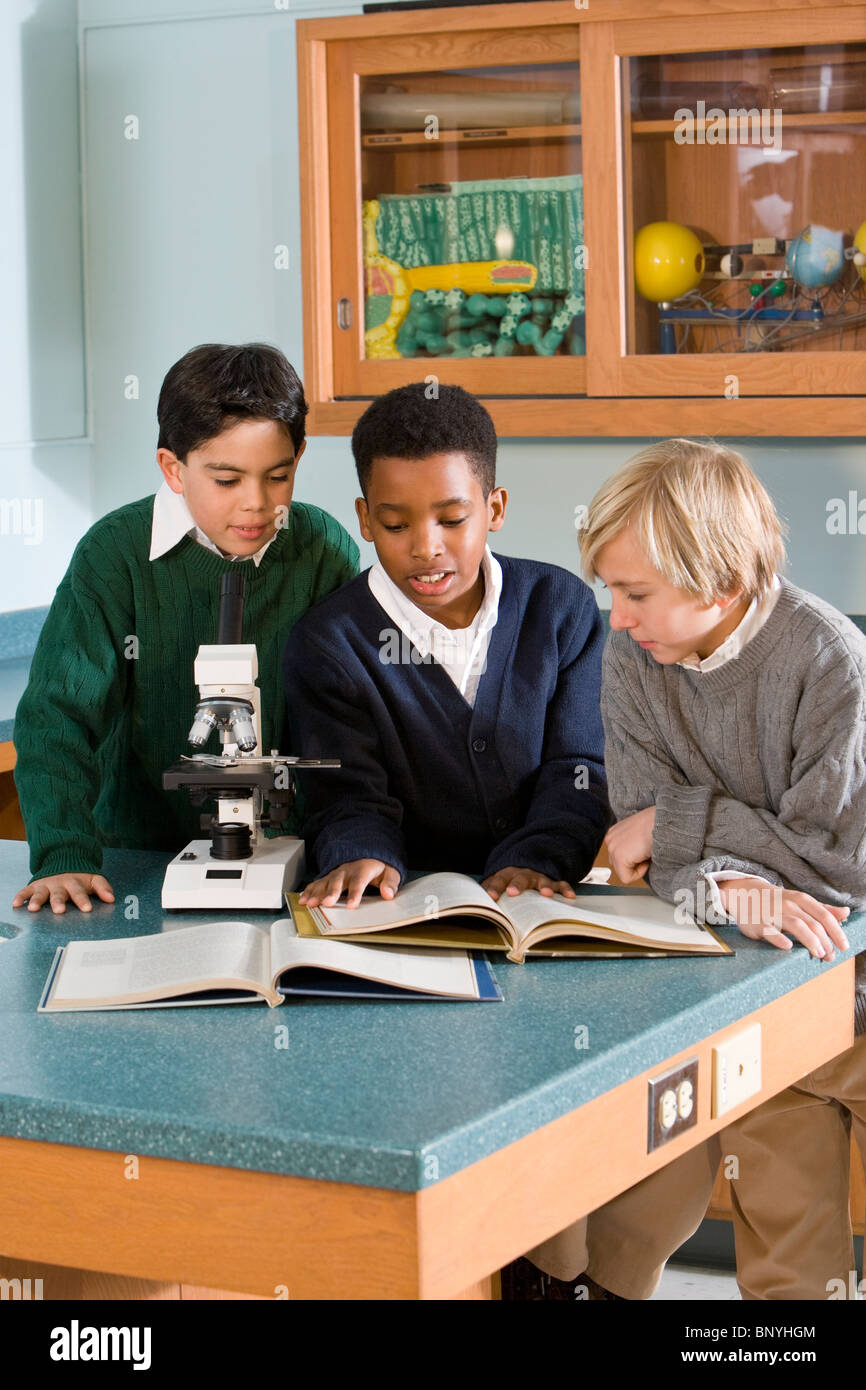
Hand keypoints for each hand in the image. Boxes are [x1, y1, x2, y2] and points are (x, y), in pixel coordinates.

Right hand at [12, 873, 114, 914]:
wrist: (63, 861)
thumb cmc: (79, 878)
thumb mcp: (93, 879)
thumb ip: (103, 887)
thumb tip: (112, 898)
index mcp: (75, 883)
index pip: (80, 892)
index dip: (83, 900)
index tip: (87, 909)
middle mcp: (60, 884)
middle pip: (59, 894)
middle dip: (59, 902)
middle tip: (59, 910)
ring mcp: (46, 885)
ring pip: (41, 893)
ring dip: (36, 900)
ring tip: (33, 908)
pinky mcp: (34, 886)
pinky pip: (25, 891)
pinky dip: (20, 897)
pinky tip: (16, 904)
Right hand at [298, 859, 400, 909]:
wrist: (369, 855)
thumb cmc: (380, 867)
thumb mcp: (391, 872)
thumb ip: (390, 883)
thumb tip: (388, 894)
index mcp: (364, 868)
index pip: (359, 881)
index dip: (355, 893)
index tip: (352, 905)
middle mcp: (347, 869)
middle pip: (338, 881)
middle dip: (332, 892)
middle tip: (327, 903)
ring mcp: (337, 872)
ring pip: (325, 882)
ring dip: (317, 893)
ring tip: (310, 903)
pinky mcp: (330, 877)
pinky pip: (318, 883)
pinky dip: (310, 891)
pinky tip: (303, 899)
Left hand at [482, 867, 576, 900]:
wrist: (530, 859)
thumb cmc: (510, 877)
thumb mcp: (498, 879)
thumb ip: (488, 888)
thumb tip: (473, 902)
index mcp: (507, 874)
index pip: (499, 880)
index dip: (494, 887)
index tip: (490, 896)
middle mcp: (524, 874)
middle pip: (520, 878)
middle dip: (517, 885)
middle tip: (513, 893)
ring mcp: (539, 876)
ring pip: (542, 880)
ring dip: (544, 886)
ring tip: (546, 894)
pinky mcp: (553, 880)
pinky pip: (560, 884)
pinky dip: (565, 889)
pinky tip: (570, 896)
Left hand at [604, 807, 655, 883]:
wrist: (663, 821)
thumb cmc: (657, 824)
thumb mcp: (639, 832)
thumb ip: (631, 843)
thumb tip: (635, 855)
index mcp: (614, 832)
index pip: (619, 855)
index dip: (635, 857)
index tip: (644, 848)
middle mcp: (610, 839)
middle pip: (619, 865)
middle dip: (634, 862)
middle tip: (646, 851)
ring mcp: (613, 848)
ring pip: (623, 872)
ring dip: (637, 866)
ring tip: (646, 851)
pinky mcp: (619, 857)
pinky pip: (626, 877)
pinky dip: (639, 872)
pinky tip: (645, 857)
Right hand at [718, 876, 850, 960]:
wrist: (744, 894)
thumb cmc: (777, 901)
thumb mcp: (800, 901)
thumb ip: (823, 909)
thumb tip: (846, 913)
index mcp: (800, 899)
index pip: (823, 915)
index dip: (836, 931)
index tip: (844, 946)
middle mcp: (788, 905)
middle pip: (812, 923)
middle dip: (825, 941)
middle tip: (830, 956)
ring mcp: (773, 914)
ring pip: (796, 925)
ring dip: (810, 940)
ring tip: (819, 954)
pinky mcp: (759, 924)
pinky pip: (770, 932)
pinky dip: (779, 939)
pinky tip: (788, 947)